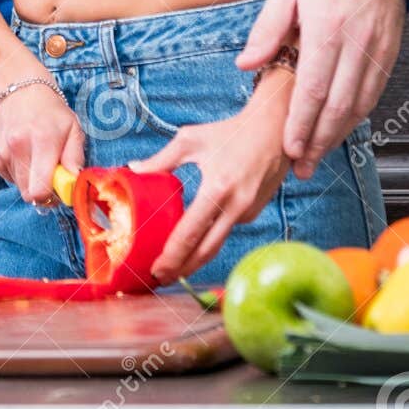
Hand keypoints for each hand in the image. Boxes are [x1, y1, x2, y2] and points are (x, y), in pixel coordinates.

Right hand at [0, 83, 84, 203]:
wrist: (21, 90)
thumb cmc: (51, 111)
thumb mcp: (73, 128)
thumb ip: (75, 157)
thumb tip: (73, 182)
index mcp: (42, 141)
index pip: (40, 190)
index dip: (53, 197)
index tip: (61, 188)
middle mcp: (18, 148)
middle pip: (29, 194)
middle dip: (44, 193)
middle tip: (53, 177)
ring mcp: (3, 152)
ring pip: (20, 188)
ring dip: (32, 182)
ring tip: (39, 161)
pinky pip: (10, 179)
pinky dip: (20, 174)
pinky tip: (27, 157)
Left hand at [128, 81, 290, 280]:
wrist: (273, 129)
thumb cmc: (229, 132)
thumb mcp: (191, 140)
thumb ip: (162, 160)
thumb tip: (135, 170)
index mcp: (218, 188)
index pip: (190, 233)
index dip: (172, 256)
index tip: (156, 269)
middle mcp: (236, 206)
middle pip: (206, 251)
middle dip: (182, 270)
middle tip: (161, 279)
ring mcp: (248, 212)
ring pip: (218, 244)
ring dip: (196, 260)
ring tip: (174, 268)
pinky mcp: (254, 212)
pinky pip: (227, 230)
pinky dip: (210, 239)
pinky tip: (195, 241)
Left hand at [236, 0, 405, 176]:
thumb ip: (266, 29)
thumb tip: (245, 63)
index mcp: (326, 28)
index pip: (313, 88)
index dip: (302, 124)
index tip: (290, 148)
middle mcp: (355, 44)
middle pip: (338, 107)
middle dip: (318, 142)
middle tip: (302, 167)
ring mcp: (376, 51)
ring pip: (358, 107)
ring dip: (337, 137)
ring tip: (317, 157)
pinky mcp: (388, 54)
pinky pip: (373, 95)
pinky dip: (356, 118)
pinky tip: (339, 130)